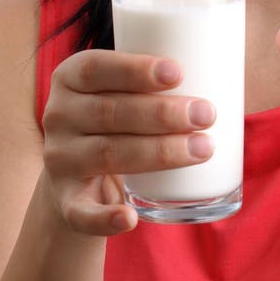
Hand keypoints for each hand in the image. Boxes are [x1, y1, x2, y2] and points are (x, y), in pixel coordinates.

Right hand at [42, 50, 214, 235]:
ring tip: (203, 148)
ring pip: (108, 153)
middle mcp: (58, 116)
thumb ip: (153, 75)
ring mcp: (59, 160)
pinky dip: (105, 219)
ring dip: (159, 152)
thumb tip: (220, 61)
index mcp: (69, 78)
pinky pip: (82, 213)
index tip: (178, 73)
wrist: (78, 172)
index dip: (135, 69)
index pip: (96, 68)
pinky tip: (131, 218)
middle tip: (206, 114)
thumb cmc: (118, 115)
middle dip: (163, 113)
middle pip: (110, 111)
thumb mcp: (120, 87)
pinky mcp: (66, 201)